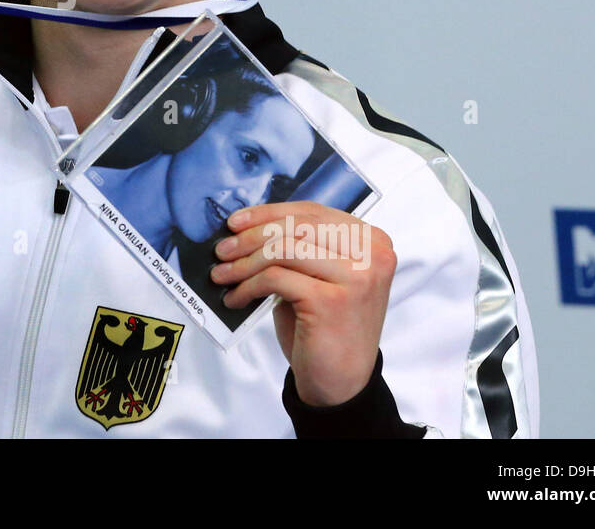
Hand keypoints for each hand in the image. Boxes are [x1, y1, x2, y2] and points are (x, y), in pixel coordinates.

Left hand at [209, 201, 395, 406]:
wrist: (340, 382)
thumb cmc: (325, 327)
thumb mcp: (318, 276)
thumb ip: (301, 246)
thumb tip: (247, 226)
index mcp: (372, 241)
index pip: (312, 212)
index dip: (269, 213)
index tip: (236, 222)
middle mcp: (372, 255)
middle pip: (298, 226)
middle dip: (252, 236)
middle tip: (222, 250)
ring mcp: (356, 277)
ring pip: (284, 249)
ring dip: (245, 262)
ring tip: (223, 275)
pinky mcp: (332, 300)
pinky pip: (276, 278)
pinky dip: (248, 286)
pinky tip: (236, 298)